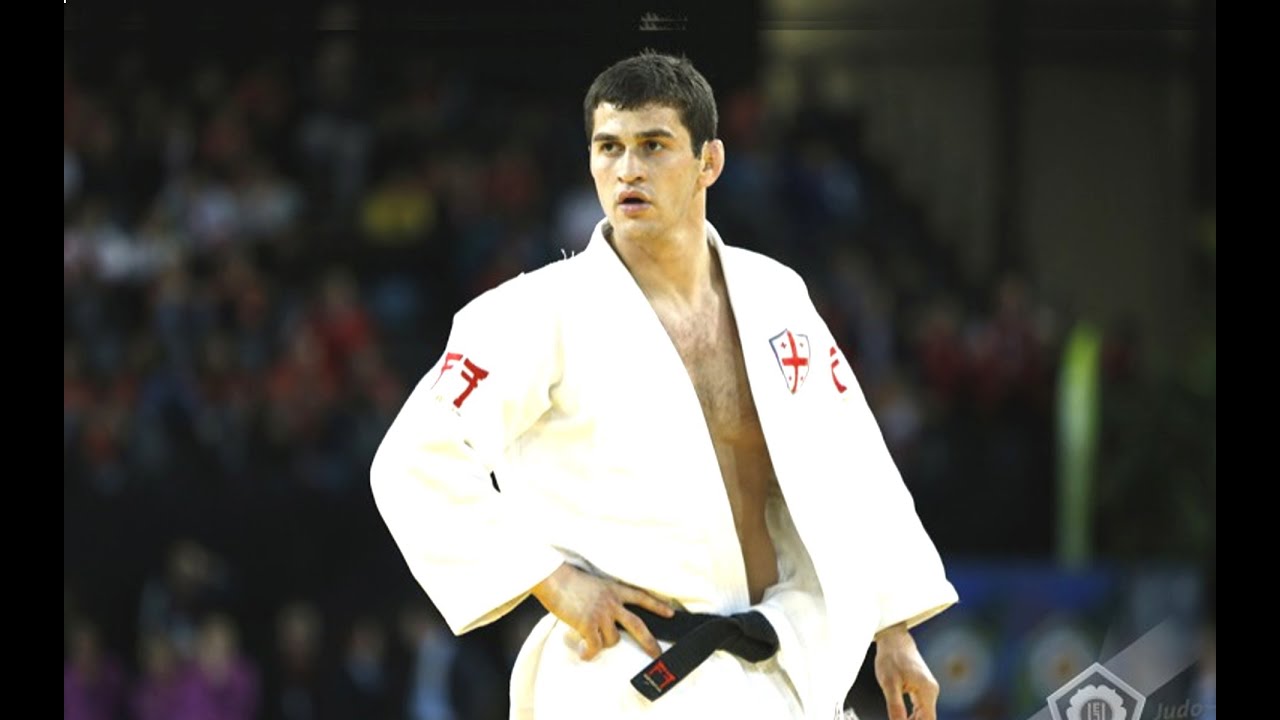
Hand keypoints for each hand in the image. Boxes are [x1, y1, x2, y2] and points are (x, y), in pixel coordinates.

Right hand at [530, 562, 675, 660]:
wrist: (553, 578)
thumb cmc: (566, 579)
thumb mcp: (593, 585)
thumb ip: (602, 598)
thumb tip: (599, 618)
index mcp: (614, 589)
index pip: (641, 597)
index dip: (657, 605)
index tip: (670, 612)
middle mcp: (611, 602)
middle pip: (637, 625)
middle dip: (649, 641)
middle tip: (656, 653)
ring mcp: (601, 613)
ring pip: (612, 640)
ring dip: (602, 644)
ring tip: (589, 643)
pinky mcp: (588, 624)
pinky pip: (594, 646)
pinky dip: (589, 652)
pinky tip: (583, 652)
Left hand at [873, 623, 938, 719]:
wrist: (894, 639)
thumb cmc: (892, 657)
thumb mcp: (889, 684)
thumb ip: (895, 707)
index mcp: (927, 691)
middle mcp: (931, 691)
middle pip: (926, 719)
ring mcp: (928, 689)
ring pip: (923, 715)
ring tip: (897, 719)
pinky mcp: (922, 688)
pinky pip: (920, 708)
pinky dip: (911, 715)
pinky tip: (900, 718)